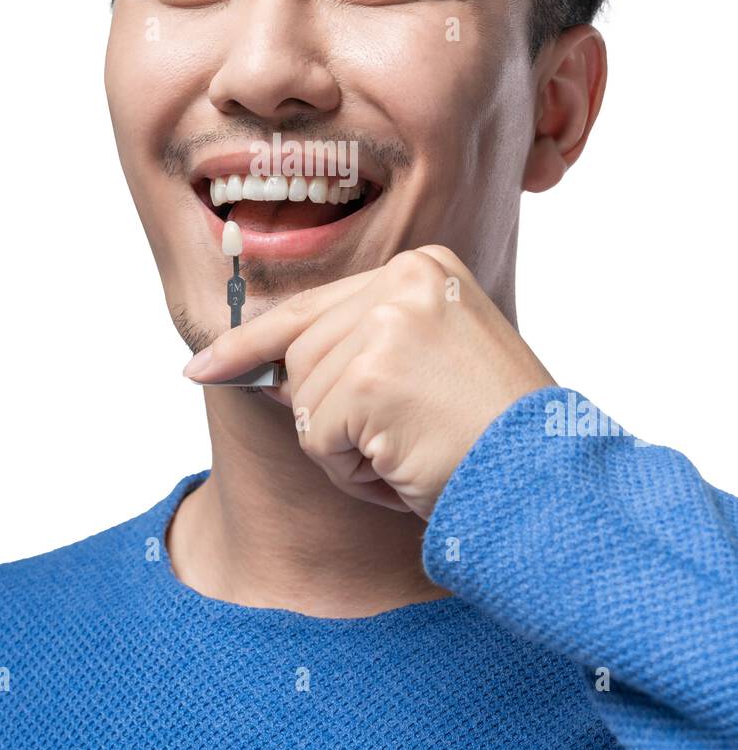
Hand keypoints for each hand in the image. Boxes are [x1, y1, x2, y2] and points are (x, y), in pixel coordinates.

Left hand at [183, 246, 555, 519]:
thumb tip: (254, 370)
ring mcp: (387, 323)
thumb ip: (352, 351)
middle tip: (400, 442)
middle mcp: (404, 279)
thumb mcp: (426, 367)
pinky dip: (351, 472)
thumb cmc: (491, 436)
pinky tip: (406, 467)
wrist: (547, 482)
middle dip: (326, 413)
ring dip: (345, 447)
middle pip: (299, 353)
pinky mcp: (372, 375)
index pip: (311, 305)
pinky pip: (316, 435)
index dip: (252, 344)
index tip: (202, 368)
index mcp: (423, 267)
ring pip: (303, 396)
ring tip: (412, 452)